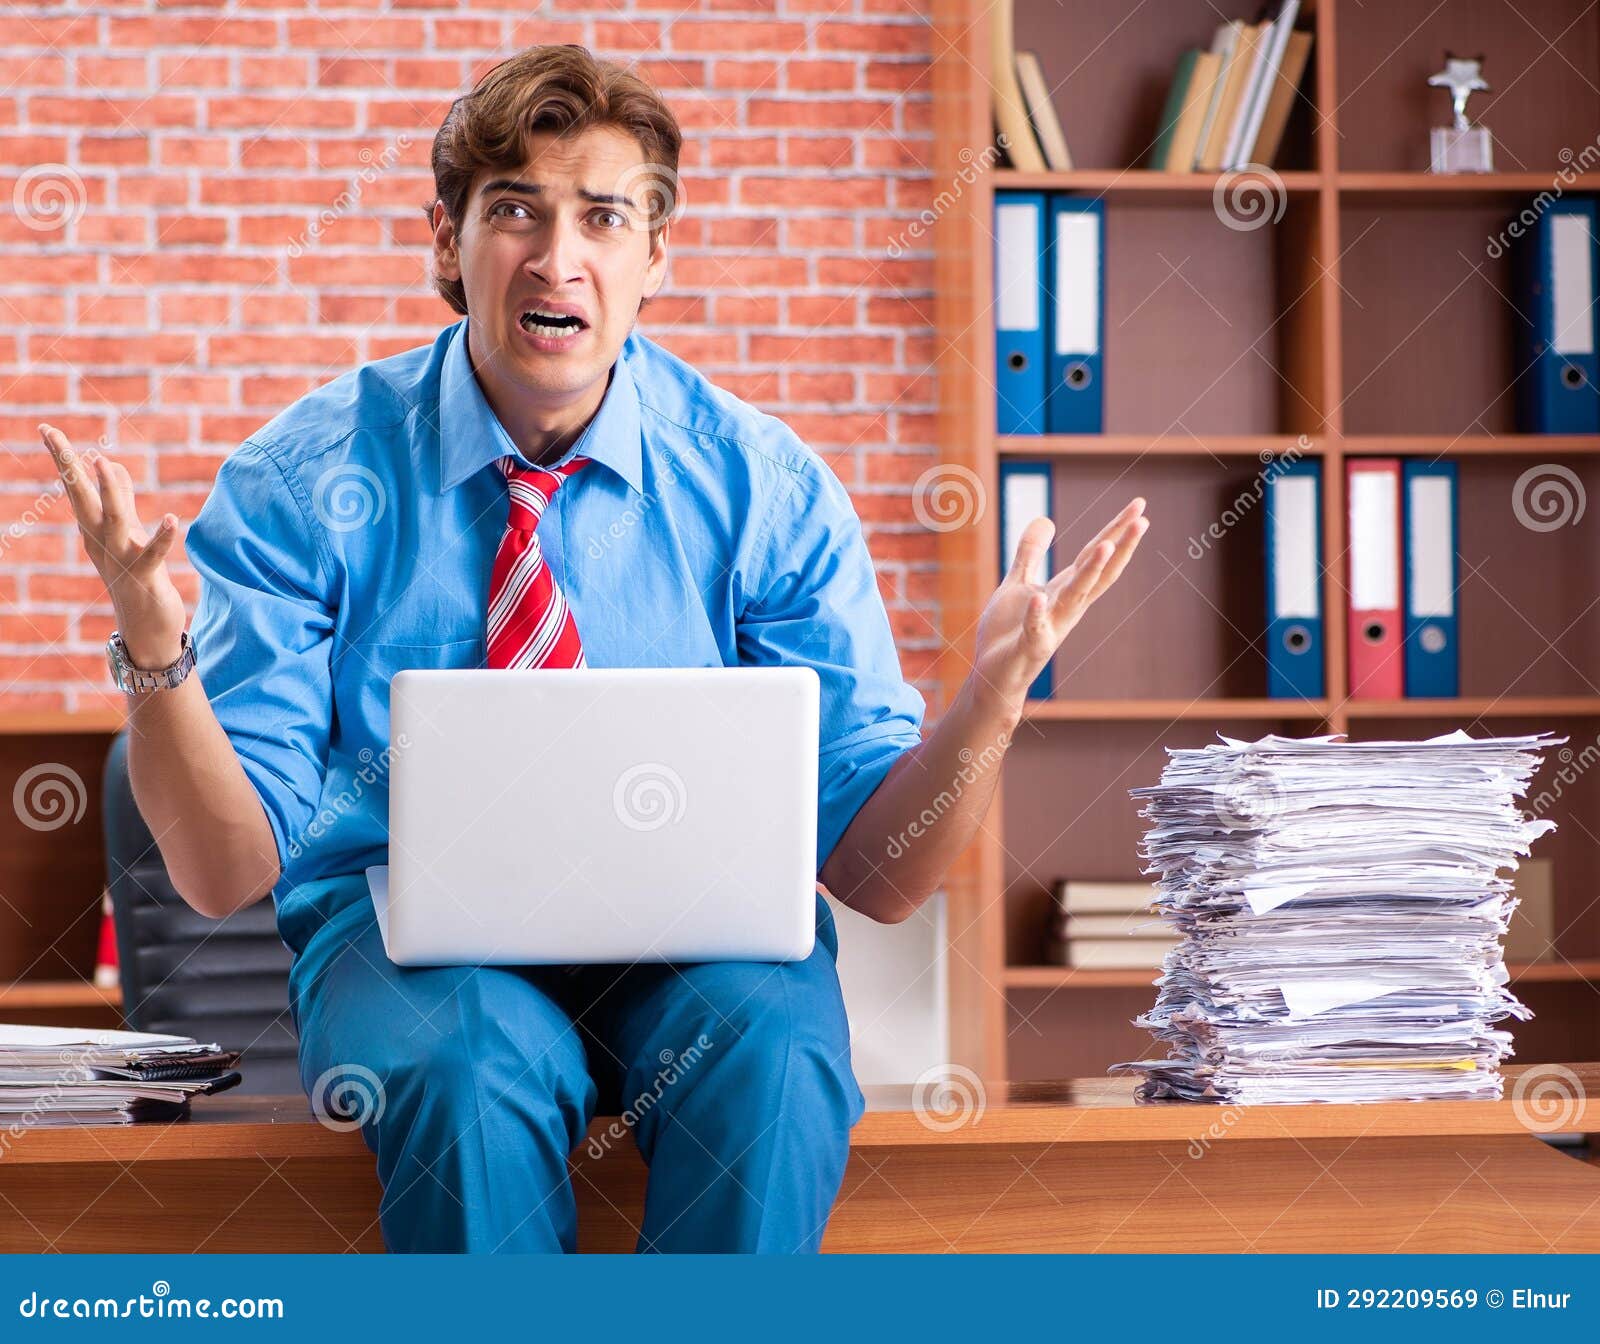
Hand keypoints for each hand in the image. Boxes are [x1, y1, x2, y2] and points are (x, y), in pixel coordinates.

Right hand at [40, 423, 188, 668]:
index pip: (74, 487)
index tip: (46, 427)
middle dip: (66, 465)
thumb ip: (119, 498)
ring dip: (108, 491)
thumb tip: (108, 463)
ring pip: (112, 520)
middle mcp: (100, 541)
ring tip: (103, 461)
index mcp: (94, 529)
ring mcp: (120, 558)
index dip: (63, 458)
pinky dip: (160, 537)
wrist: (146, 627)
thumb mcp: (125, 533)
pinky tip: (170, 520)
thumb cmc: (136, 575)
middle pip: (79, 497)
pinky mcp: (145, 576)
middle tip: (50, 433)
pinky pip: (152, 554)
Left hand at [966, 497, 1147, 720]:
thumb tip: (1046, 519)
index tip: (1139, 505)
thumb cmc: (1009, 633)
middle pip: (1097, 572)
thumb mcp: (1018, 584)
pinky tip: (1038, 598)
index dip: (1116, 530)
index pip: (1095, 556)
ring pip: (1075, 597)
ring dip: (1090, 572)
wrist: (994, 679)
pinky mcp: (1030, 648)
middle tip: (1142, 519)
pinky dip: (1037, 614)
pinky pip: (1035, 629)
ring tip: (1106, 545)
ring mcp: (1051, 627)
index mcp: (1064, 591)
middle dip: (1120, 545)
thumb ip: (1031, 553)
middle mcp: (1066, 608)